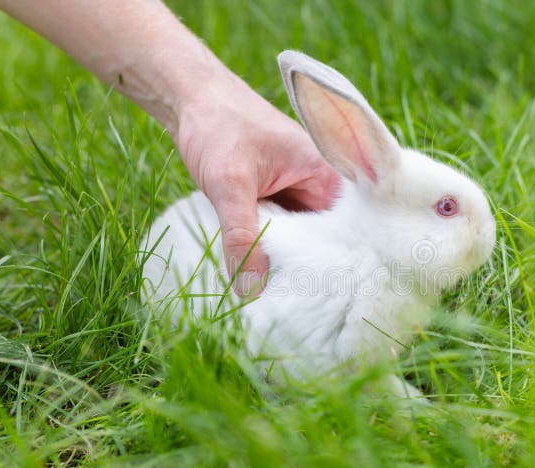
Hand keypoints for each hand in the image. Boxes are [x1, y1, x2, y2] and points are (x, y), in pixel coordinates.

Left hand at [173, 74, 339, 295]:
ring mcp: (299, 190)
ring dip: (285, 256)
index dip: (334, 263)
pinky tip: (260, 267)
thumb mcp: (229, 185)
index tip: (321, 296)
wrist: (189, 98)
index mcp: (328, 172)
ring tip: (280, 293)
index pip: (345, 229)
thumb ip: (242, 237)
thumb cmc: (217, 127)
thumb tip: (249, 291)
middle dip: (307, 265)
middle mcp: (321, 182)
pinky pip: (282, 229)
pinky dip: (270, 244)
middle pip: (324, 238)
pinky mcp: (279, 195)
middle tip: (295, 302)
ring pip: (300, 237)